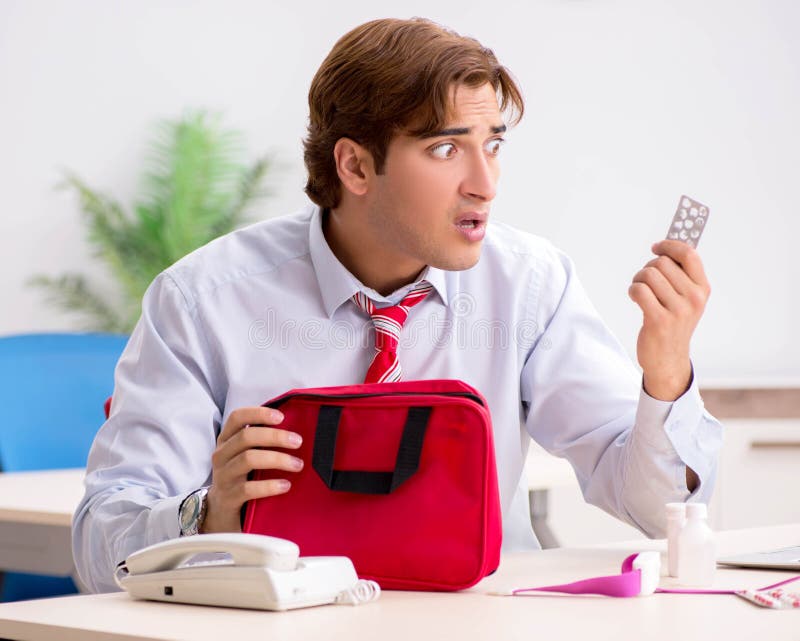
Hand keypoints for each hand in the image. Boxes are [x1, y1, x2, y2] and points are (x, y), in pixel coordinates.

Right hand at [201, 407, 302, 532]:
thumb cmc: (240, 477)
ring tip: (297, 464)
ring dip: (277, 459)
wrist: (220, 511)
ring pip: (248, 459)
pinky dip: (270, 486)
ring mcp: (222, 477)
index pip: (236, 418)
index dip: (258, 414)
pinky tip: (285, 485)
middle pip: (246, 437)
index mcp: (226, 441)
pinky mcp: (227, 498)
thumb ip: (260, 442)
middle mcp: (221, 455)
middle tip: (298, 442)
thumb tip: (294, 430)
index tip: (281, 417)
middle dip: (275, 436)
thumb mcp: (244, 455)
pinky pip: (248, 488)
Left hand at [628, 240, 710, 400]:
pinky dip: (632, 291)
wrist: (668, 359)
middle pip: (662, 263)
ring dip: (638, 279)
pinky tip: (636, 299)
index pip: (689, 254)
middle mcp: (694, 298)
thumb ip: (681, 275)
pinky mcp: (659, 320)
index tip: (657, 247)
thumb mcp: (686, 299)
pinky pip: (639, 290)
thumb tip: (666, 246)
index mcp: (702, 289)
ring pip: (648, 274)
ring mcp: (678, 310)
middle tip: (645, 280)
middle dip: (647, 267)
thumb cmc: (673, 323)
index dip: (670, 245)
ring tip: (640, 291)